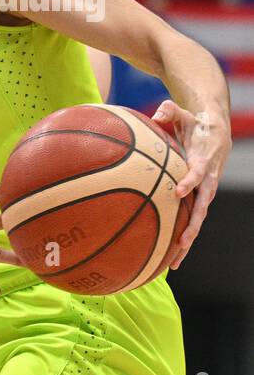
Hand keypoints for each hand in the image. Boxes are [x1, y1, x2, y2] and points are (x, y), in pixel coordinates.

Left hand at [153, 99, 229, 268]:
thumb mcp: (184, 114)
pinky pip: (190, 220)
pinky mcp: (199, 198)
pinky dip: (182, 238)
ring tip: (173, 262)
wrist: (215, 132)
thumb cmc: (194, 124)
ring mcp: (204, 192)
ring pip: (197, 220)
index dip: (190, 181)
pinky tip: (168, 258)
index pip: (197, 172)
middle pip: (202, 207)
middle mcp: (207, 180)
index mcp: (203, 161)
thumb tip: (158, 113)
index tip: (178, 191)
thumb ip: (170, 111)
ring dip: (186, 241)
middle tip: (181, 243)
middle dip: (192, 226)